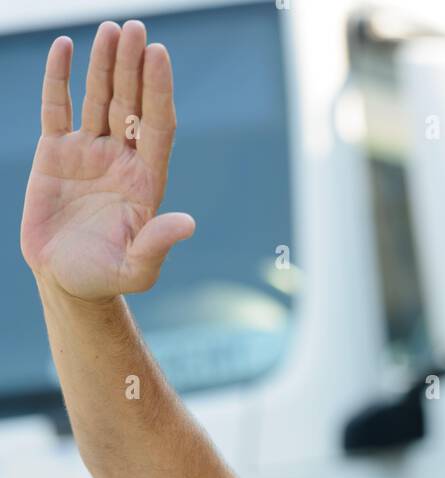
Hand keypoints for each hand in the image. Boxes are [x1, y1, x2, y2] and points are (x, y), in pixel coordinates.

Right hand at [20, 18, 194, 301]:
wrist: (63, 281)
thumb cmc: (104, 277)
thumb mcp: (135, 269)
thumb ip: (158, 245)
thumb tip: (188, 224)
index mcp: (145, 181)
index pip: (157, 126)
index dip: (158, 91)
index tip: (159, 55)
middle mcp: (121, 159)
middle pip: (131, 104)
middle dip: (133, 68)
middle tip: (135, 29)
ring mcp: (89, 152)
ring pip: (98, 98)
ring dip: (104, 64)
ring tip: (109, 30)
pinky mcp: (56, 152)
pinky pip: (57, 107)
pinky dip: (59, 77)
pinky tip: (64, 48)